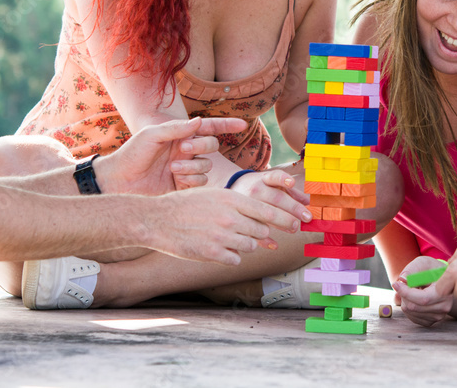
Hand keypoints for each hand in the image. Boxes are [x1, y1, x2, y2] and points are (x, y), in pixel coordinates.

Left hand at [96, 117, 247, 194]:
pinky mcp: (184, 188)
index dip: (227, 125)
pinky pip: (201, 182)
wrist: (118, 182)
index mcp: (180, 136)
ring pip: (207, 165)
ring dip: (194, 166)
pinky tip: (177, 179)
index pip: (209, 128)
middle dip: (201, 146)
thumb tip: (200, 121)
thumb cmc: (131, 154)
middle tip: (183, 149)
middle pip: (211, 146)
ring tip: (174, 169)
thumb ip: (176, 128)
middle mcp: (186, 152)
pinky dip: (193, 179)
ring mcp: (186, 169)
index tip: (243, 125)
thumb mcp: (151, 134)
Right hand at [142, 182, 311, 263]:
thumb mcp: (215, 195)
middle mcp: (231, 217)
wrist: (157, 218)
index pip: (269, 210)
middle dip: (259, 234)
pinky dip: (230, 256)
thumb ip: (240, 206)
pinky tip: (217, 249)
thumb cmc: (187, 204)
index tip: (299, 224)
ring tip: (226, 239)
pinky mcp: (212, 253)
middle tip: (247, 234)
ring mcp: (222, 236)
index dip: (287, 219)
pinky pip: (235, 259)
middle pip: (261, 231)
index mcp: (233, 198)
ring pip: (250, 246)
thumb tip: (264, 218)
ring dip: (243, 245)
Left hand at [392, 256, 453, 326]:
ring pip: (410, 311)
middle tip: (404, 283)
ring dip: (405, 299)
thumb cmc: (431, 269)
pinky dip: (407, 306)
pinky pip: (411, 317)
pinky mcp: (430, 322)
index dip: (406, 292)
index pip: (423, 298)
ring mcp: (438, 316)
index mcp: (445, 292)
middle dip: (403, 294)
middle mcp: (444, 307)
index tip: (396, 283)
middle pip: (413, 306)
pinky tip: (413, 297)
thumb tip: (402, 279)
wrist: (439, 279)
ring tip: (413, 289)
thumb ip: (412, 269)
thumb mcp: (422, 263)